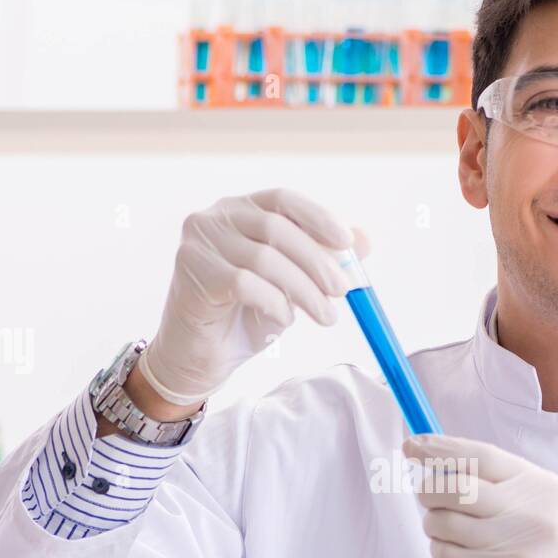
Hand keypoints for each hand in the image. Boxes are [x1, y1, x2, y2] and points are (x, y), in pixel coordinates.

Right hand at [140, 188, 370, 404]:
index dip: (318, 217)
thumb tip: (364, 240)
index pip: (282, 199)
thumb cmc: (244, 317)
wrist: (199, 358)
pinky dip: (274, 302)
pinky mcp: (193, 273)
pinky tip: (283, 320)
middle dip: (317, 261)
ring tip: (325, 316)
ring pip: (264, 258)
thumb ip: (320, 259)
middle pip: (276, 228)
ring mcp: (199, 243)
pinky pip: (245, 282)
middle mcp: (215, 218)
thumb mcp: (291, 285)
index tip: (347, 242)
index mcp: (240, 210)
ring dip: (304, 290)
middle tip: (344, 291)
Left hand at [402, 433, 557, 557]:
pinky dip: (444, 552)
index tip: (415, 444)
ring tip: (453, 532)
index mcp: (545, 488)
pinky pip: (446, 555)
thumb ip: (504, 484)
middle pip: (454, 487)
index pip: (482, 457)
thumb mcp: (550, 505)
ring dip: (436, 525)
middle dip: (429, 488)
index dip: (441, 448)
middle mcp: (533, 515)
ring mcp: (517, 552)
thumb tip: (440, 463)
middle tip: (426, 493)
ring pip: (442, 522)